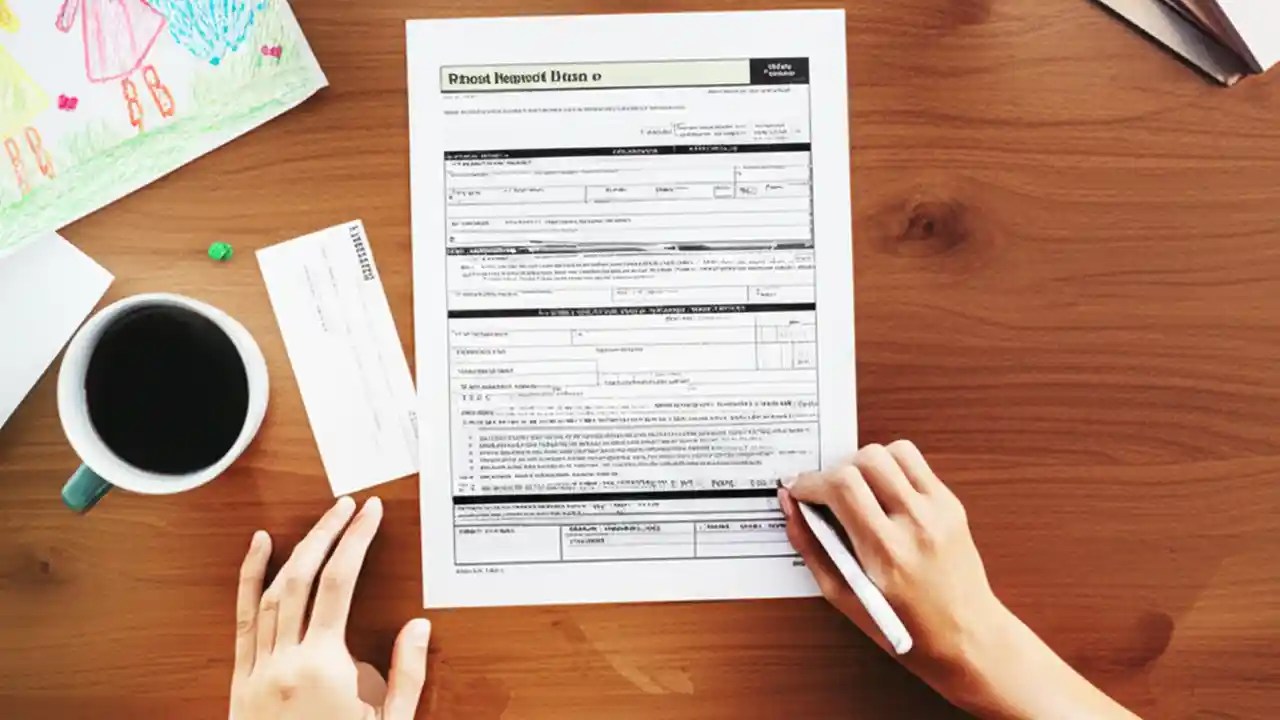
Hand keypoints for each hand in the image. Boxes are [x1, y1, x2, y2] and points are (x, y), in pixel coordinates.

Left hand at [230, 497, 430, 719]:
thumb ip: (406, 675)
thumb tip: (418, 627)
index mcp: (325, 668)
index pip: (340, 584)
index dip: (356, 541)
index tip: (369, 514)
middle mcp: (286, 661)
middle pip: (304, 577)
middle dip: (329, 534)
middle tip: (349, 507)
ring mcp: (259, 669)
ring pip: (273, 592)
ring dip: (298, 550)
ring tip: (321, 522)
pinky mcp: (241, 680)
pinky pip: (244, 619)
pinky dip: (249, 579)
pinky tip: (260, 548)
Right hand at [781, 441, 1139, 719]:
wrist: (965, 635)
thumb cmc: (906, 627)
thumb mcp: (844, 597)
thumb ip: (811, 547)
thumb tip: (791, 509)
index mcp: (886, 551)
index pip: (842, 486)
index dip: (811, 482)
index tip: (800, 491)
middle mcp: (916, 524)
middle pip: (866, 459)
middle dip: (836, 471)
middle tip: (827, 494)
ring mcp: (939, 510)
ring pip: (893, 451)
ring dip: (866, 463)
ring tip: (857, 491)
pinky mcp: (951, 504)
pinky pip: (915, 463)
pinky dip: (892, 468)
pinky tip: (882, 494)